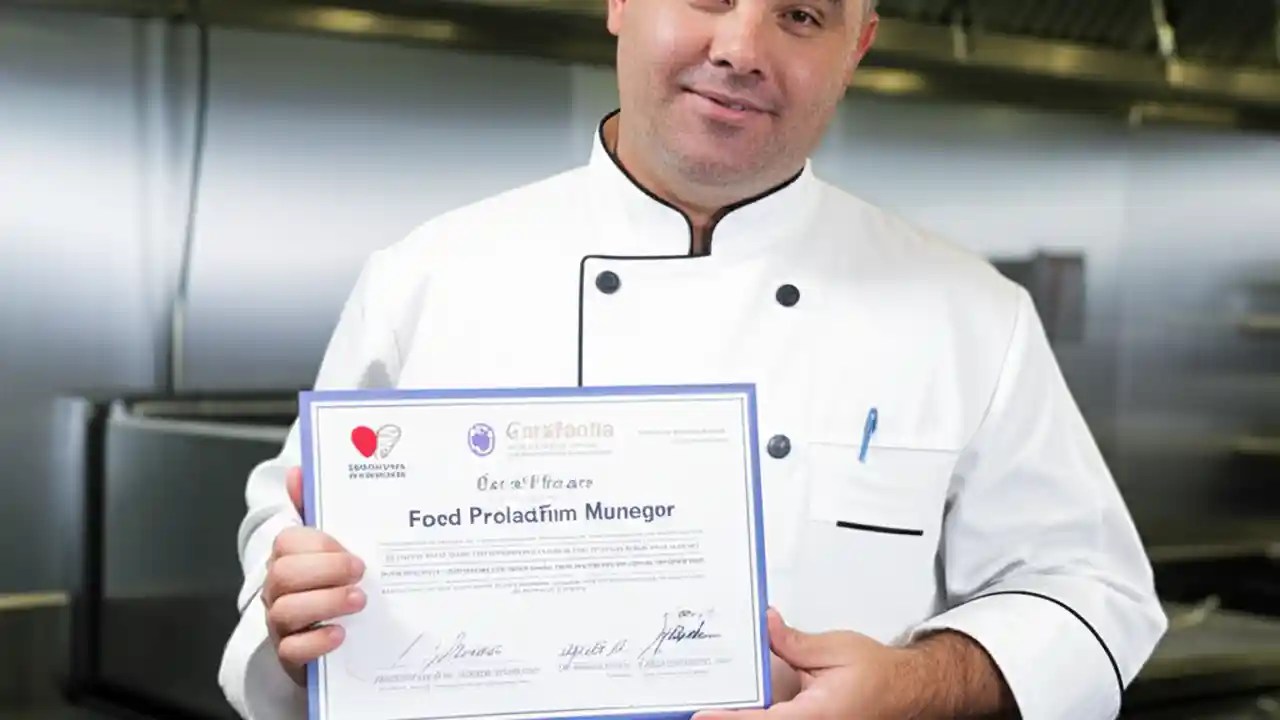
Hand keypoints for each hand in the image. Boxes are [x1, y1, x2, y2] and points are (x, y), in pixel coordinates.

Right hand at [262, 466, 366, 685]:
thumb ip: (315, 510)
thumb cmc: (332, 586)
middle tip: (361, 573)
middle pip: (283, 574)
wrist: (340, 640)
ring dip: (326, 602)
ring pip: (285, 611)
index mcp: (287, 559)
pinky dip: (317, 641)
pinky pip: (292, 650)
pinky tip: (340, 634)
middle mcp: (278, 590)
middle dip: (325, 570)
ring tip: (359, 601)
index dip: (320, 544)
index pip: (288, 542)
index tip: (352, 550)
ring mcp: (281, 624)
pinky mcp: (291, 656)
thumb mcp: (330, 548)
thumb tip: (299, 471)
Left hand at [695, 608, 915, 719]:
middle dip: (731, 717)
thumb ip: (793, 642)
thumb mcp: (834, 649)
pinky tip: (737, 707)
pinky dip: (757, 715)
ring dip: (745, 715)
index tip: (702, 716)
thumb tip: (765, 625)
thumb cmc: (879, 674)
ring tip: (712, 706)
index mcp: (817, 716)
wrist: (907, 690)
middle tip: (699, 706)